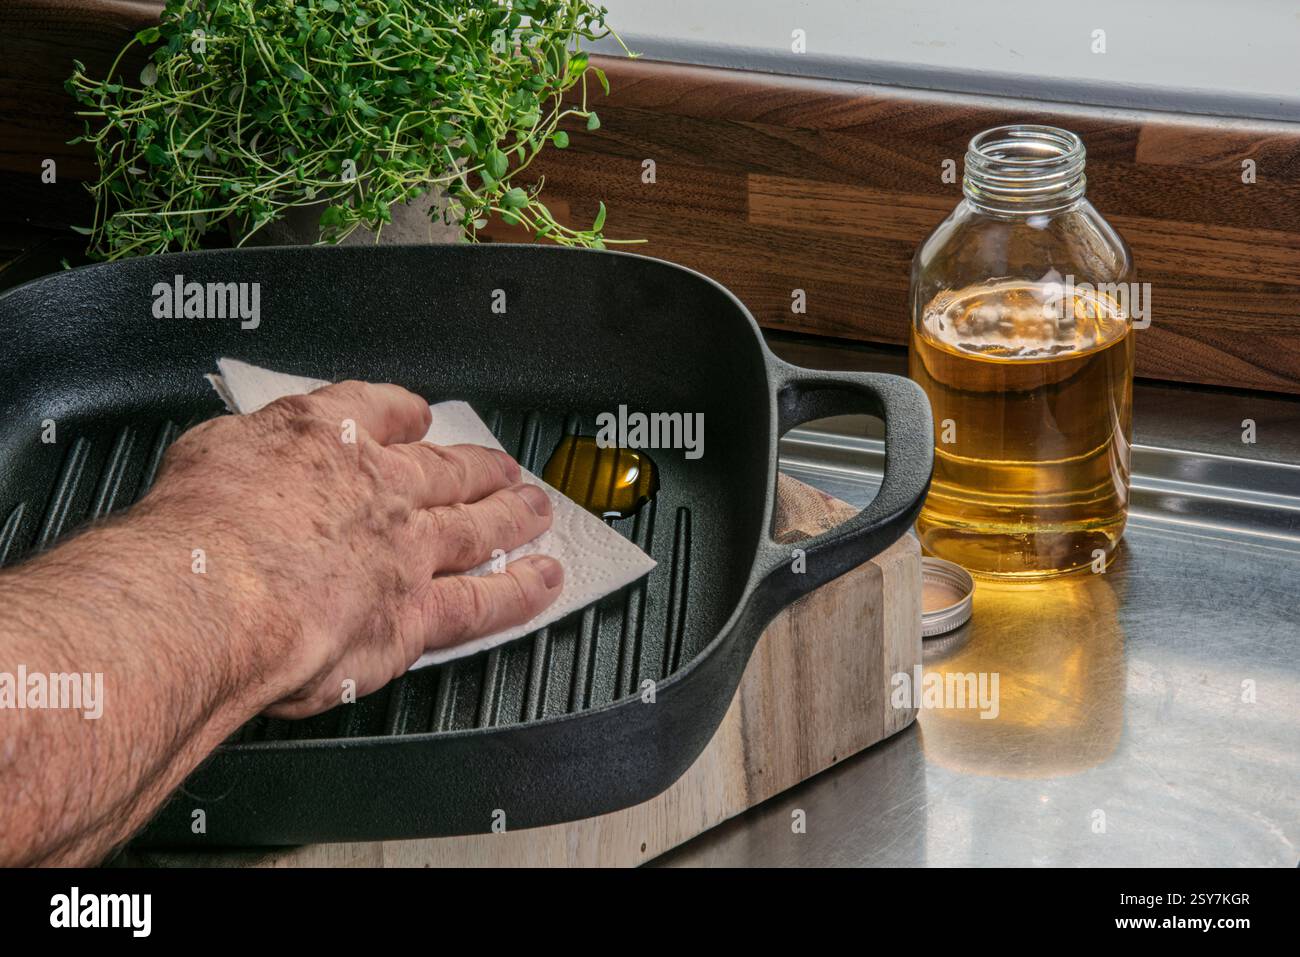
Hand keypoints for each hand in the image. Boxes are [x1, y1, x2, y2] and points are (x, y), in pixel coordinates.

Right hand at [141, 380, 562, 717]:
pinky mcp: (416, 614)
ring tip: (536, 509)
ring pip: (476, 526)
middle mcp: (378, 488)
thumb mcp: (209, 455)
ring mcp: (406, 550)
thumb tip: (250, 466)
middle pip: (445, 469)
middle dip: (479, 467)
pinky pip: (483, 601)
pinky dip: (520, 591)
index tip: (417, 415)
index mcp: (325, 438)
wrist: (212, 598)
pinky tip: (542, 581)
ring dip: (512, 515)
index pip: (377, 409)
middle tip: (503, 466)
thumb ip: (246, 454)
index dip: (404, 412)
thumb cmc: (195, 531)